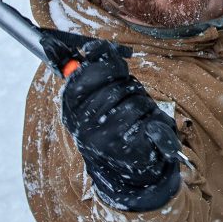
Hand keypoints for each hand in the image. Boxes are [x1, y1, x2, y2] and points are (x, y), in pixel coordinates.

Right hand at [41, 29, 181, 211]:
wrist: (130, 174)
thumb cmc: (117, 126)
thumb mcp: (101, 98)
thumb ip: (96, 71)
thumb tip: (93, 47)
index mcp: (70, 107)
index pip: (85, 70)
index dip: (107, 65)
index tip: (116, 70)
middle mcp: (80, 123)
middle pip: (114, 82)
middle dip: (128, 87)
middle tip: (128, 102)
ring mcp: (100, 137)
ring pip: (133, 98)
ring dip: (143, 104)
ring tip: (136, 121)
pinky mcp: (124, 147)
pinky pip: (146, 117)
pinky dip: (153, 121)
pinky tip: (145, 132)